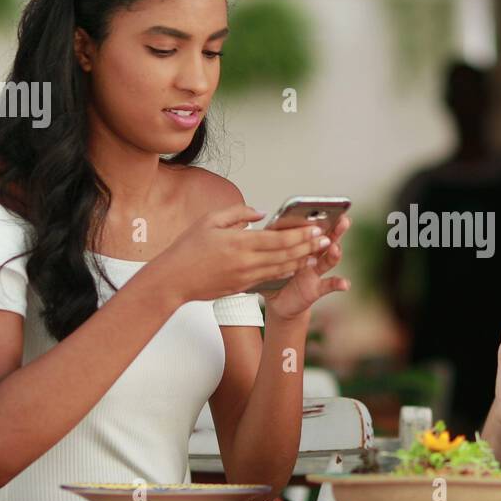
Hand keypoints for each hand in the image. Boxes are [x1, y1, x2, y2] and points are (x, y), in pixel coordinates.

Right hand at [154, 204, 330, 305]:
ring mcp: (246, 277)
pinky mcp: (242, 287)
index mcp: (240, 242)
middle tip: (326, 240)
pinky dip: (285, 271)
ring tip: (318, 253)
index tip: (316, 228)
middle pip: (286, 254)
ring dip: (301, 260)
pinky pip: (269, 278)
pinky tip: (295, 266)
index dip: (301, 235)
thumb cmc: (187, 248)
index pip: (279, 239)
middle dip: (309, 247)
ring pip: (281, 268)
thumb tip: (261, 213)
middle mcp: (247, 261)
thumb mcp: (210, 221)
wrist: (174, 280)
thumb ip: (238, 214)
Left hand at [262, 214, 352, 320]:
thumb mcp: (263, 254)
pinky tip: (345, 284)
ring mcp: (315, 271)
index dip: (318, 220)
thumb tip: (257, 215)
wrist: (278, 300)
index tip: (323, 210)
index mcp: (299, 245)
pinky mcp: (316, 288)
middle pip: (326, 240)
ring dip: (335, 253)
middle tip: (342, 220)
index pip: (310, 229)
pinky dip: (338, 284)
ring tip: (336, 248)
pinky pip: (329, 285)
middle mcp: (311, 255)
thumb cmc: (271, 274)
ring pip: (328, 259)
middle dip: (336, 230)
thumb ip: (263, 235)